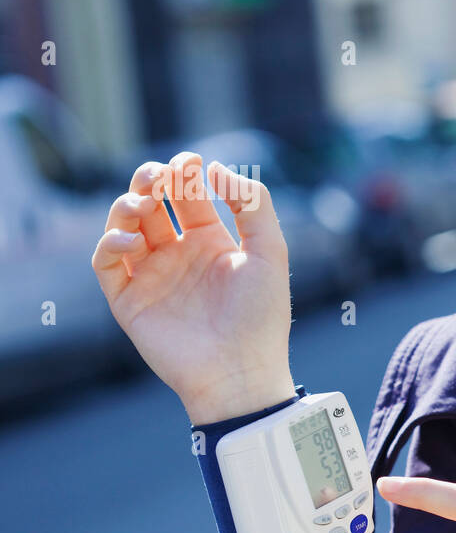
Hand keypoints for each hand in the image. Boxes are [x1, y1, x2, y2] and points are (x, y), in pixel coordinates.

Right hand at [90, 152, 294, 421]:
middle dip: (150, 181)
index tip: (191, 160)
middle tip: (158, 174)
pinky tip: (132, 239)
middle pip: (152, 205)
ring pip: (124, 227)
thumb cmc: (261, 316)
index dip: (185, 172)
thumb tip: (217, 168)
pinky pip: (106, 263)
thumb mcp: (271, 253)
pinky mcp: (129, 301)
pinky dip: (110, 243)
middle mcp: (179, 256)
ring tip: (143, 203)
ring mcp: (152, 277)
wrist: (241, 372)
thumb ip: (253, 206)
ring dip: (127, 206)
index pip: (188, 196)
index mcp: (212, 243)